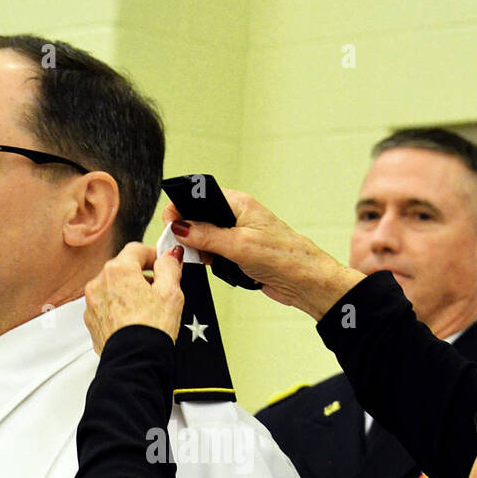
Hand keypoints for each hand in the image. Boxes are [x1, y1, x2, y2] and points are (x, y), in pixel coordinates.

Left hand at [83, 243, 184, 354]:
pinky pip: (107, 307)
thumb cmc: (151, 330)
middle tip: (158, 290)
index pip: (136, 249)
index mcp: (118, 270)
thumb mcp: (171, 293)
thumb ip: (170, 267)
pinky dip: (118, 309)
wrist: (135, 361)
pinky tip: (133, 321)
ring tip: (147, 310)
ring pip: (113, 288)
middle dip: (140, 276)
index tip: (162, 264)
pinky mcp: (92, 321)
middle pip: (123, 269)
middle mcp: (99, 283)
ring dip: (128, 293)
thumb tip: (170, 256)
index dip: (153, 255)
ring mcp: (93, 303)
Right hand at [162, 190, 363, 318]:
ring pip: (205, 236)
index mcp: (238, 203)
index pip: (200, 196)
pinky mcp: (239, 253)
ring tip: (201, 259)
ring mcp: (238, 234)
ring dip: (199, 248)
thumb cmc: (283, 257)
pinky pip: (215, 252)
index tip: (171, 225)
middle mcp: (237, 215)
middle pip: (199, 217)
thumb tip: (180, 227)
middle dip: (187, 230)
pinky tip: (212, 266)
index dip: (181, 208)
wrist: (306, 281)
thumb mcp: (239, 245)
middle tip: (182, 246)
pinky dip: (209, 260)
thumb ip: (207, 236)